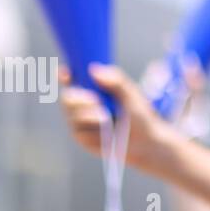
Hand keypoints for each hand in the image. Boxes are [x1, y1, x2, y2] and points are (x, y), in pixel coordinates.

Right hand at [59, 63, 177, 172]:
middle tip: (93, 100)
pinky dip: (91, 126)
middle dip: (76, 97)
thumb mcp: (131, 95)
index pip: (74, 79)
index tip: (66, 73)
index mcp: (94, 88)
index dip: (65, 75)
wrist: (144, 141)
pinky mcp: (81, 135)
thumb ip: (116, 81)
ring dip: (87, 113)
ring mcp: (80, 120)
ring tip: (105, 116)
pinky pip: (77, 128)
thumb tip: (94, 70)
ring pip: (71, 113)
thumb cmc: (139, 114)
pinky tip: (104, 126)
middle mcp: (83, 103)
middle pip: (67, 96)